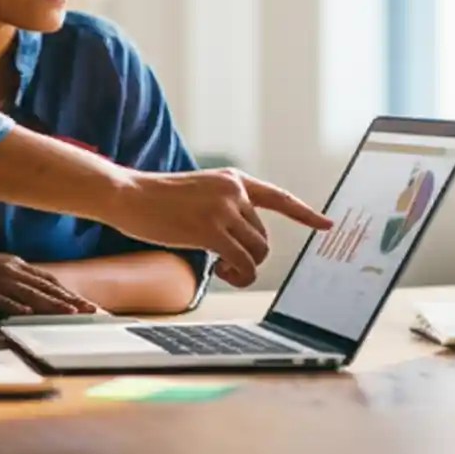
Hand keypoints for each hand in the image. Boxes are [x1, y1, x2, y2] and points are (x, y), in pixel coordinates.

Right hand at [0, 250, 98, 315]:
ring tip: (69, 313)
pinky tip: (28, 313)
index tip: (86, 303)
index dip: (68, 292)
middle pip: (45, 287)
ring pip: (30, 294)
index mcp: (16, 265)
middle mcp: (10, 271)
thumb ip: (19, 278)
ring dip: (51, 304)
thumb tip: (40, 292)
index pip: (49, 280)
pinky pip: (2, 301)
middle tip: (89, 310)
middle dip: (69, 300)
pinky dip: (16, 307)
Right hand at [105, 168, 332, 286]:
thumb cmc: (156, 199)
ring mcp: (223, 208)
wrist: (127, 194)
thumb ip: (222, 205)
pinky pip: (242, 261)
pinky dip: (237, 274)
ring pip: (257, 251)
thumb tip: (241, 240)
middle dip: (251, 256)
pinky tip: (218, 271)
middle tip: (226, 266)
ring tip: (222, 269)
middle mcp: (233, 190)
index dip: (305, 213)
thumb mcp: (197, 192)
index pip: (278, 197)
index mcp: (232, 179)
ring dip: (245, 268)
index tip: (327, 224)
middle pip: (264, 235)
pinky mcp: (211, 229)